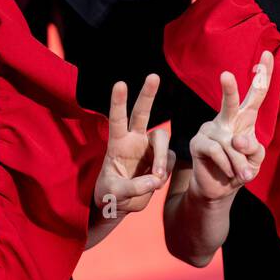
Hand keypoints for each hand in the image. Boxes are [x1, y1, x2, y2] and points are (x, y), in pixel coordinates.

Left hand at [93, 74, 173, 221]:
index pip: (117, 119)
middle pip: (142, 113)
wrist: (121, 204)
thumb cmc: (109, 195)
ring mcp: (149, 149)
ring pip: (162, 139)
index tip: (120, 84)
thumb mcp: (112, 194)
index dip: (118, 102)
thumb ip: (131, 188)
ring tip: (156, 178)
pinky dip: (165, 171)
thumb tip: (154, 180)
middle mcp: (134, 141)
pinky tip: (155, 183)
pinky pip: (170, 160)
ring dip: (161, 157)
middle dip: (147, 95)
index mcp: (117, 143)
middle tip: (153, 76)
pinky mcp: (161, 161)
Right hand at [187, 50, 273, 201]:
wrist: (219, 189)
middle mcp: (227, 119)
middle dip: (229, 89)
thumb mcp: (255, 160)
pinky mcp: (198, 142)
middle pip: (231, 103)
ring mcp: (210, 129)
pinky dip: (228, 166)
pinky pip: (218, 153)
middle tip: (226, 75)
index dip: (263, 75)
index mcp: (244, 118)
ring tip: (240, 174)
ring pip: (231, 144)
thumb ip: (253, 149)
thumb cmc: (240, 169)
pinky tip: (228, 173)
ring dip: (239, 164)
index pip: (256, 94)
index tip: (267, 54)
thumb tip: (236, 140)